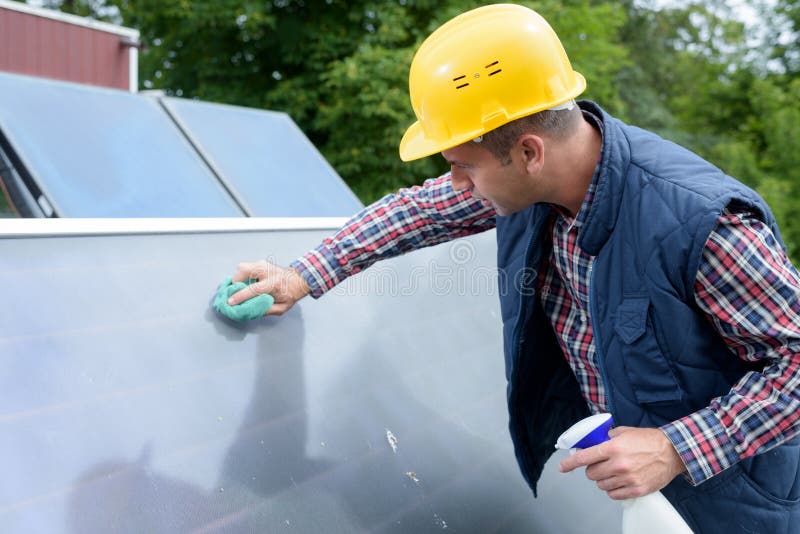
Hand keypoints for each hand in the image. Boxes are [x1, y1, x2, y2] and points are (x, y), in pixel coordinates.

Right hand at [227, 261, 310, 315]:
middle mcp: (268, 271)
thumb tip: (249, 310)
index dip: (240, 296)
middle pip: (244, 270)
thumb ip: (266, 310)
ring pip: (242, 267)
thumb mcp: (282, 308)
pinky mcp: (260, 263)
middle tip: (235, 293)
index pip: (254, 289)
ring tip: (242, 288)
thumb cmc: (289, 295)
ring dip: (238, 279)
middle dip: (236, 282)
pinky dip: (242, 275)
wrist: (297, 280)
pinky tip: (247, 283)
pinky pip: (245, 267)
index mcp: (275, 283)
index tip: (230, 301)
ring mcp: (263, 264)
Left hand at [558, 426, 686, 499]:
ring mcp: (628, 479)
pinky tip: (620, 481)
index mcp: (613, 448)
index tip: (562, 467)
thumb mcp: (624, 432)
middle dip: (592, 469)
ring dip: (603, 480)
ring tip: (613, 472)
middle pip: (591, 474)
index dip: (570, 463)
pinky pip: (614, 495)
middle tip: (600, 464)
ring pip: (601, 485)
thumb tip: (590, 443)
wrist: (673, 452)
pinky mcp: (636, 490)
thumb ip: (605, 438)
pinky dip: (613, 489)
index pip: (584, 458)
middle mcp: (618, 465)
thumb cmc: (649, 440)